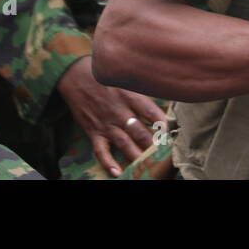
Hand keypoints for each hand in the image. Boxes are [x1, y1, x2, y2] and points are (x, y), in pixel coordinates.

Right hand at [57, 56, 167, 176]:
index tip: (174, 135)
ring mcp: (106, 122)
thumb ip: (142, 94)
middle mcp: (119, 110)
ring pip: (125, 143)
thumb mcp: (125, 79)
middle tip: (166, 157)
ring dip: (137, 156)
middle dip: (154, 146)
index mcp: (130, 96)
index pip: (152, 113)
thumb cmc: (105, 78)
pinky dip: (108, 162)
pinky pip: (101, 150)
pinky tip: (117, 172)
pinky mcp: (93, 131)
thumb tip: (164, 108)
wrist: (74, 75)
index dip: (164, 126)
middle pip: (140, 132)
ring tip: (149, 168)